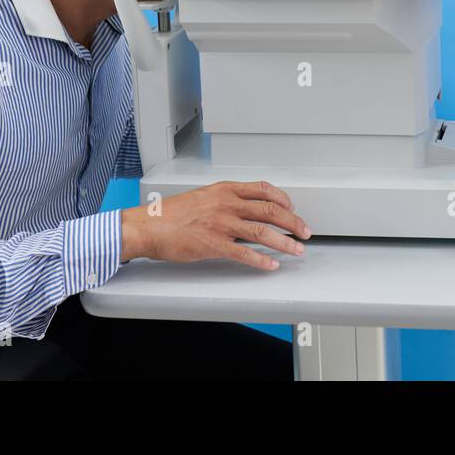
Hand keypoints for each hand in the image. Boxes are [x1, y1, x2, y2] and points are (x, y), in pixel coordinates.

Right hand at [120, 180, 311, 269]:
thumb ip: (224, 201)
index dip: (283, 198)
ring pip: (263, 232)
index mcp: (224, 190)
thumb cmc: (171, 214)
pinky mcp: (214, 245)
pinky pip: (245, 253)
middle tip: (305, 231)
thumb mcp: (203, 197)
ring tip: (297, 249)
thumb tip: (244, 209)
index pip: (262, 189)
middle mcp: (226, 204)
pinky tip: (271, 265)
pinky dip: (262, 260)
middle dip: (293, 221)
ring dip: (285, 242)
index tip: (292, 207)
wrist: (149, 226)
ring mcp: (222, 224)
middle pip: (270, 210)